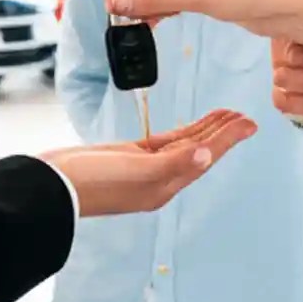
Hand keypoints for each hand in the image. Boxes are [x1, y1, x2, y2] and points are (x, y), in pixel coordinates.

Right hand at [40, 110, 256, 215]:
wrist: (52, 185)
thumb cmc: (91, 181)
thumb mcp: (135, 172)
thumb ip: (172, 162)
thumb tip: (206, 155)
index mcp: (164, 186)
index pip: (204, 157)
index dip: (228, 139)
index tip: (250, 123)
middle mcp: (159, 179)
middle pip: (199, 151)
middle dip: (223, 133)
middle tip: (244, 116)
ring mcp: (144, 169)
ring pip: (184, 145)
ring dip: (206, 130)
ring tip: (226, 115)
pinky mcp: (128, 157)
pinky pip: (164, 143)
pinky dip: (181, 133)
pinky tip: (192, 126)